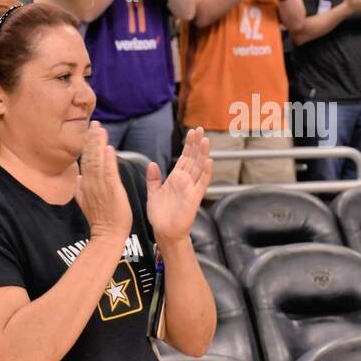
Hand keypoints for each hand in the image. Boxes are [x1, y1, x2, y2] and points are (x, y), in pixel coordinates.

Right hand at [75, 121, 131, 242]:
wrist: (107, 235)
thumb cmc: (101, 220)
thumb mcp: (86, 202)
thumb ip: (81, 189)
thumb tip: (77, 178)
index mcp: (85, 184)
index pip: (86, 160)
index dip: (88, 144)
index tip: (90, 130)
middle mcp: (90, 184)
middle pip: (89, 157)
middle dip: (92, 139)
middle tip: (95, 122)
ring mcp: (99, 187)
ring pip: (97, 162)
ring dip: (98, 145)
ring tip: (100, 129)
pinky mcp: (111, 192)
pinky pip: (108, 173)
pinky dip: (108, 161)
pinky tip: (109, 148)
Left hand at [146, 127, 212, 242]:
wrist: (164, 232)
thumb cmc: (159, 215)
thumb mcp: (153, 193)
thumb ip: (153, 179)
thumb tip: (152, 163)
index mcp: (176, 178)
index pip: (184, 158)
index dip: (188, 145)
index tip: (191, 132)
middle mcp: (185, 181)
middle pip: (193, 158)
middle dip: (196, 144)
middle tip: (200, 128)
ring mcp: (191, 188)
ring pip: (199, 167)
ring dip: (202, 153)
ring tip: (205, 139)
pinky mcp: (195, 197)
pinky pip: (202, 183)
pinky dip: (205, 172)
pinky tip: (208, 161)